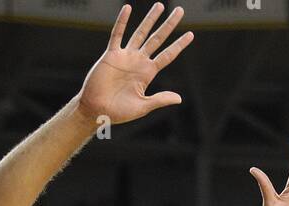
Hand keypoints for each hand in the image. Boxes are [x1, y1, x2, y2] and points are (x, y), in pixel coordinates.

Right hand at [77, 4, 192, 125]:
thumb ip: (160, 99)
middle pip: (157, 39)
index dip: (179, 45)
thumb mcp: (142, 107)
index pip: (167, 55)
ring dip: (150, 19)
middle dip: (169, 25)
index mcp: (147, 73)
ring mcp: (125, 56)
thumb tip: (179, 99)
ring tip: (160, 6)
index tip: (191, 34)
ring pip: (140, 33)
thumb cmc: (118, 113)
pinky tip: (128, 8)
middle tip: (180, 11)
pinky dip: (122, 22)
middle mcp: (138, 61)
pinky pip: (117, 34)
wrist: (97, 111)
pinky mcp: (111, 54)